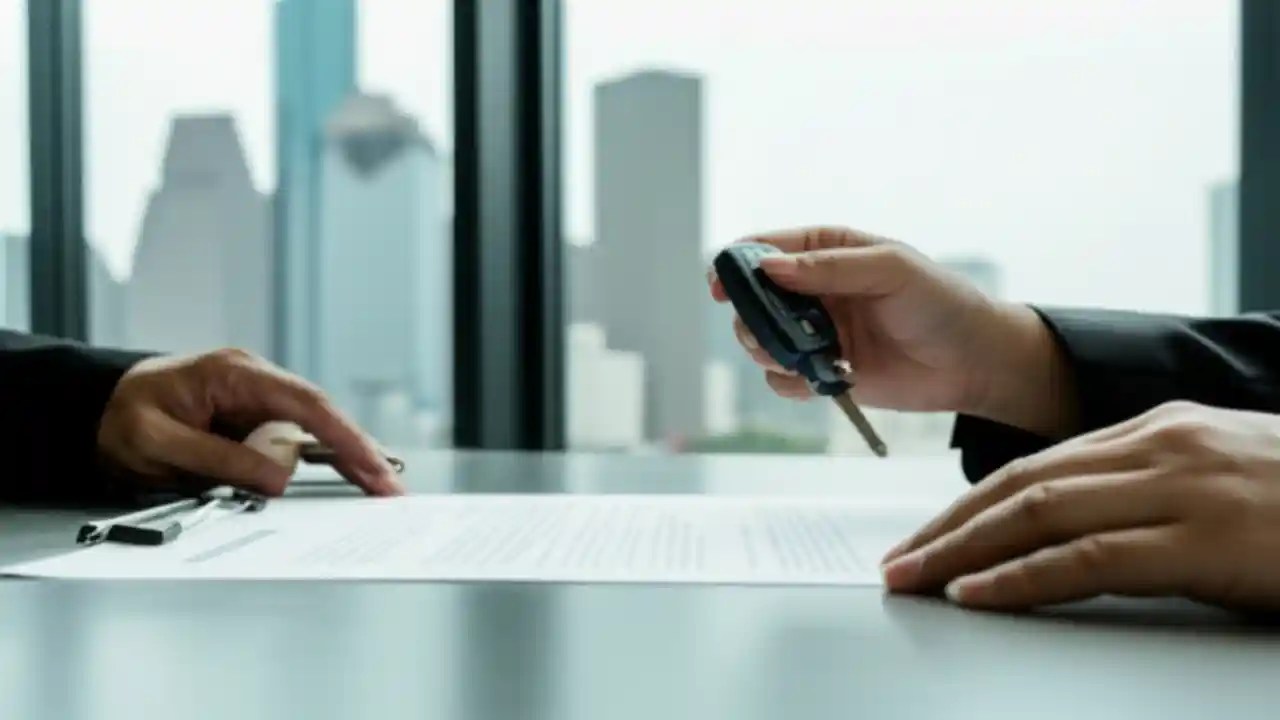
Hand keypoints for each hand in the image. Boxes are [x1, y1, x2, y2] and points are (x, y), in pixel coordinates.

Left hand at [97, 349, 403, 496]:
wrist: (93, 410)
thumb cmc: (119, 419)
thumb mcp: (158, 443)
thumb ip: (218, 459)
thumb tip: (279, 474)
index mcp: (235, 374)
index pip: (305, 403)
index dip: (344, 437)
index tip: (371, 465)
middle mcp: (255, 381)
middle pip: (321, 417)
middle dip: (358, 452)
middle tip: (390, 490)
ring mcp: (257, 400)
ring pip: (313, 431)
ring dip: (344, 460)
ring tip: (378, 488)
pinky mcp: (253, 421)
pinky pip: (295, 441)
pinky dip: (322, 460)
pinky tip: (350, 476)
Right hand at [707, 226, 1076, 437]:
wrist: (973, 363)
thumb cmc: (940, 303)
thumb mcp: (891, 270)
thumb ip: (829, 266)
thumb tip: (771, 268)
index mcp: (828, 250)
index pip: (766, 249)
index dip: (737, 264)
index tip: (721, 282)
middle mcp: (814, 290)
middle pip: (752, 299)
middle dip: (752, 315)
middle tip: (770, 330)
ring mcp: (816, 332)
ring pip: (759, 340)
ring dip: (770, 349)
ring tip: (805, 356)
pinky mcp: (822, 372)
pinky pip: (781, 379)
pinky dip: (791, 380)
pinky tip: (823, 378)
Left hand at [880, 401, 1279, 611]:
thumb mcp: (1218, 478)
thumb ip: (1145, 489)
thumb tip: (1069, 523)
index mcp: (1157, 431)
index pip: (1034, 467)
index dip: (968, 504)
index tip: (925, 537)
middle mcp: (1158, 448)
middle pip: (1020, 486)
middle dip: (947, 529)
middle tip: (897, 563)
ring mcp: (1181, 489)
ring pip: (1039, 514)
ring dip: (964, 552)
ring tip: (915, 581)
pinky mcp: (1204, 540)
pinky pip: (1089, 558)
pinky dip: (1024, 577)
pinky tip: (980, 595)